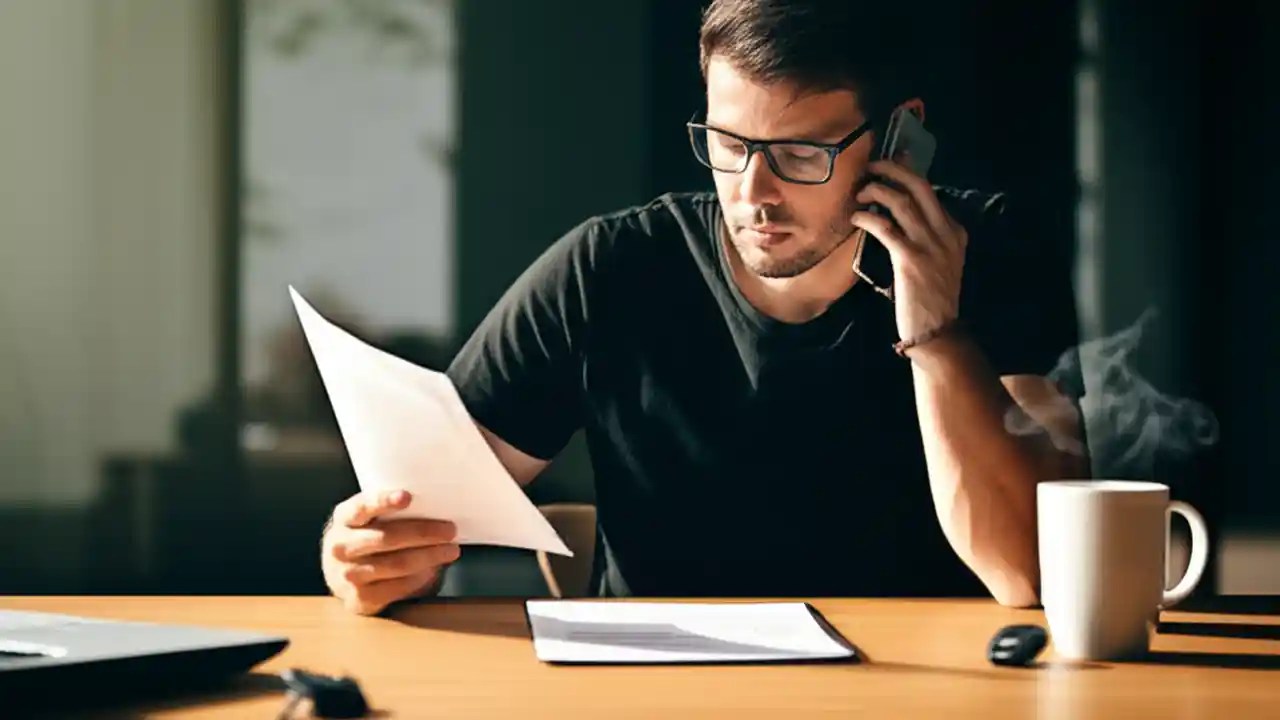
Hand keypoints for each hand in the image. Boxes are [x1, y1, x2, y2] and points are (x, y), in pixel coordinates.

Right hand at [321, 489, 460, 615]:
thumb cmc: (367, 536)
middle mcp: (341, 545)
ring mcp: (348, 574)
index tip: (407, 496)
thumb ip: (392, 511)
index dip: (384, 501)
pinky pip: (396, 587)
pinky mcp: (359, 598)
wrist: (341, 574)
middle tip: (450, 530)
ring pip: (396, 564)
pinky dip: (419, 578)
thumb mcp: (370, 518)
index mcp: (344, 517)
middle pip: (386, 537)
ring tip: (450, 550)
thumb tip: (436, 507)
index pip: (363, 506)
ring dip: (428, 557)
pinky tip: (433, 570)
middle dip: (423, 533)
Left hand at [851, 159, 967, 341]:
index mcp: (954, 231)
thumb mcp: (939, 261)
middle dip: (893, 170)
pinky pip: (886, 228)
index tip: (888, 166)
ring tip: (860, 191)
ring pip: (902, 202)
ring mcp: (930, 245)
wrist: (937, 330)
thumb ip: (927, 237)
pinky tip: (856, 218)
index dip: (907, 174)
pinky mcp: (911, 259)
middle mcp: (946, 233)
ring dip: (877, 191)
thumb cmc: (930, 299)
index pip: (930, 192)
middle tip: (872, 166)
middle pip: (919, 186)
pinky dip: (868, 218)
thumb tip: (898, 214)